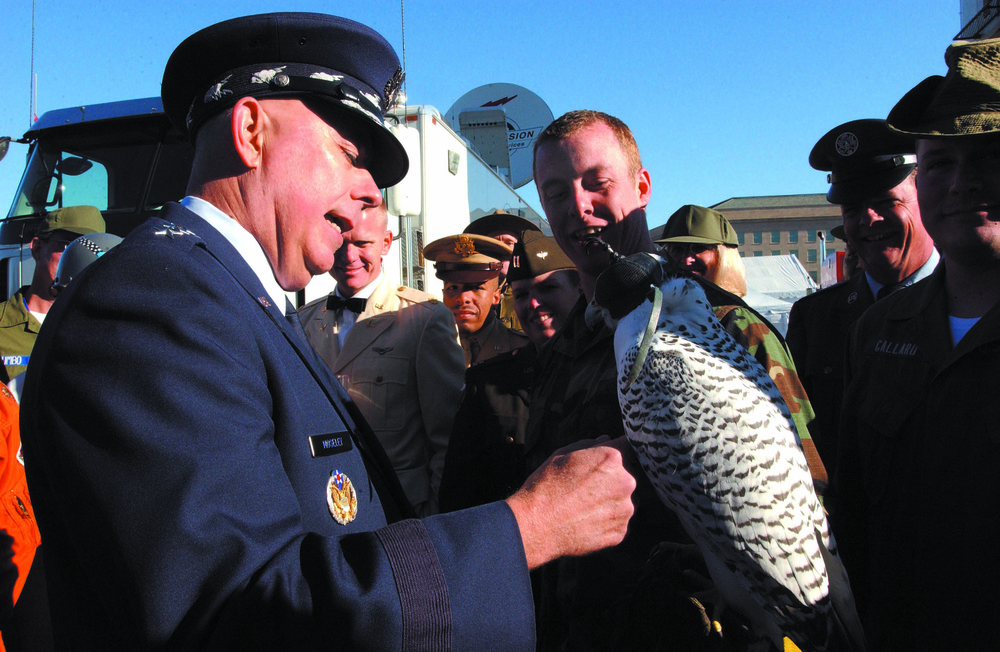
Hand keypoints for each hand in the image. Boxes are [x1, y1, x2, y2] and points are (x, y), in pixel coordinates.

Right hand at [506, 438, 635, 568]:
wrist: (537, 525)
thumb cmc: (546, 486)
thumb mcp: (562, 455)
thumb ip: (588, 445)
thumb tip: (606, 439)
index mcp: (612, 458)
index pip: (628, 448)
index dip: (616, 454)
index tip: (607, 461)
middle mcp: (626, 482)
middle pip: (627, 477)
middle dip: (612, 480)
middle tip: (588, 489)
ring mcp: (625, 509)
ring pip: (625, 501)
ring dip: (612, 502)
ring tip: (586, 508)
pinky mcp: (621, 532)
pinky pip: (619, 523)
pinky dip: (607, 522)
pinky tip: (586, 522)